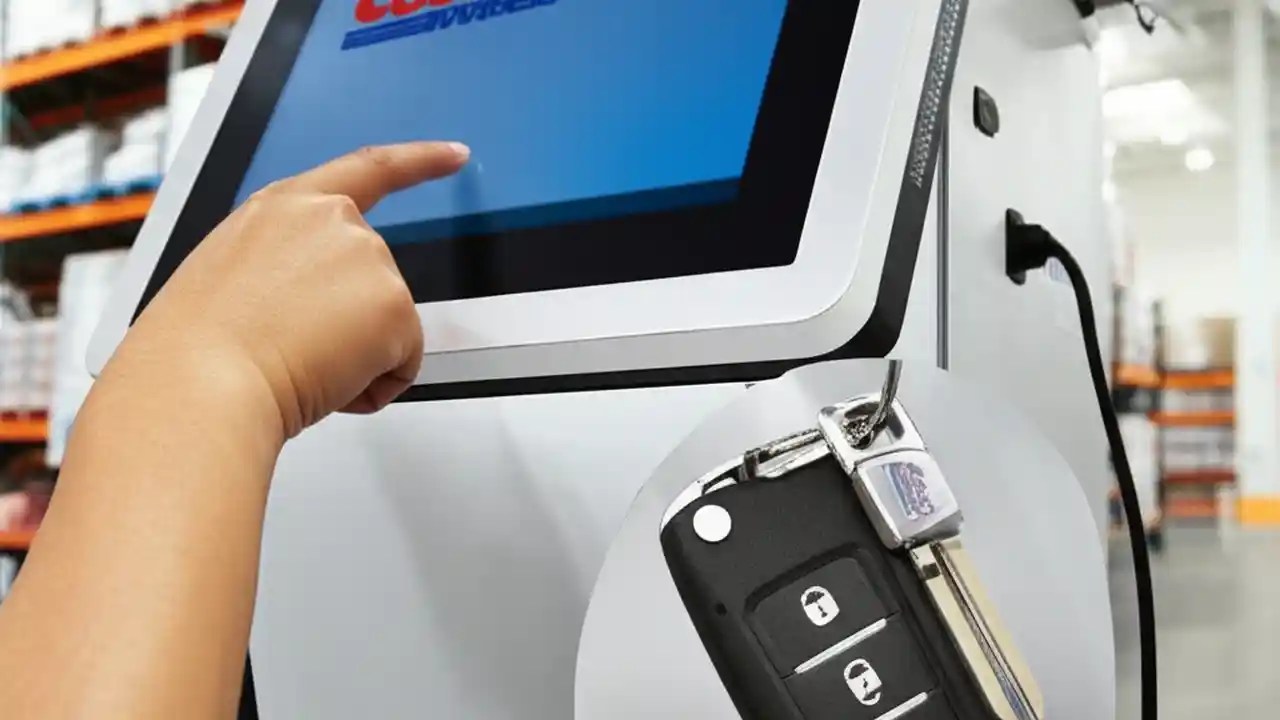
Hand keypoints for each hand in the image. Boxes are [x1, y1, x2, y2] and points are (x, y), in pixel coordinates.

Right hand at [115, 142, 469, 438]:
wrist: (201, 382)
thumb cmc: (198, 346)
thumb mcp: (233, 275)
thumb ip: (286, 266)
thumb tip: (314, 303)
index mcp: (285, 206)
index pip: (369, 169)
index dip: (419, 160)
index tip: (455, 153)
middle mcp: (333, 220)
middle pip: (375, 281)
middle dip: (348, 324)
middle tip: (288, 345)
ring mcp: (370, 259)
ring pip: (387, 327)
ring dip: (354, 357)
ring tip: (294, 361)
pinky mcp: (395, 305)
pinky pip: (404, 364)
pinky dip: (373, 386)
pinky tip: (326, 380)